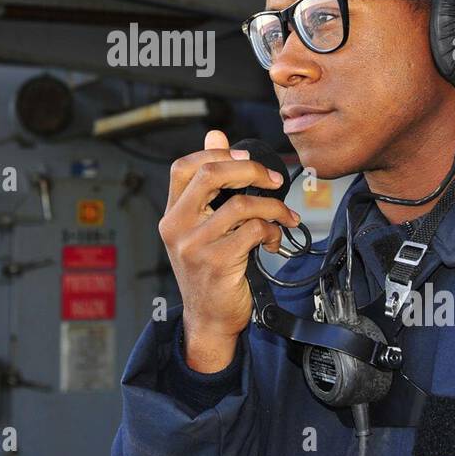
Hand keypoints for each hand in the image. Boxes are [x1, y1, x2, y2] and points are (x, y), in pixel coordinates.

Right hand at [158, 130, 299, 370]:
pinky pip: (253, 231)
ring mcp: (194, 246)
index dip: (215, 153)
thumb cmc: (209, 271)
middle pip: (210, 174)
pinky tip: (273, 242)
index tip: (245, 158)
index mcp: (172, 215)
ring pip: (241, 204)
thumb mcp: (202, 226)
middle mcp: (177, 227)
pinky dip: (271, 232)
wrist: (209, 320)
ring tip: (282, 218)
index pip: (183, 167)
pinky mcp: (217, 262)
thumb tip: (215, 134)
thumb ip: (208, 185)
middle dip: (250, 170)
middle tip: (274, 179)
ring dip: (271, 208)